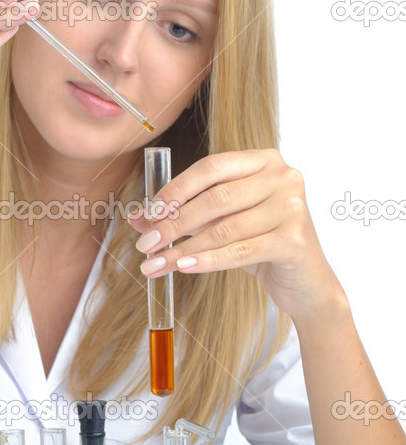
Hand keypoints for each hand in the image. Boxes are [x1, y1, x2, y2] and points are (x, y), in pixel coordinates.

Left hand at [128, 148, 343, 322]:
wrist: (307, 283)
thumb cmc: (262, 244)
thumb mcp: (223, 223)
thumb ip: (185, 214)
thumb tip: (138, 218)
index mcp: (265, 161)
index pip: (210, 167)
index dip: (175, 190)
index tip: (148, 214)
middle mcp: (283, 177)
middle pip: (214, 198)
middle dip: (173, 223)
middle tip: (145, 243)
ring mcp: (292, 207)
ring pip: (223, 228)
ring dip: (182, 248)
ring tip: (155, 264)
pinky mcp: (294, 240)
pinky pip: (239, 250)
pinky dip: (207, 260)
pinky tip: (183, 267)